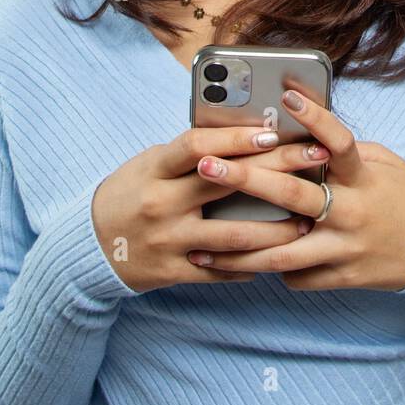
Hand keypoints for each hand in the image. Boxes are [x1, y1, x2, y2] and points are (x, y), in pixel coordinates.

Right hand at [91, 124, 330, 292]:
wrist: (90, 245)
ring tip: (308, 219)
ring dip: (277, 228)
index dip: (238, 138)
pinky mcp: (175, 272)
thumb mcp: (150, 163)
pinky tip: (279, 254)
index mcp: (155, 169)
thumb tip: (244, 133)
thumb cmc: (130, 192)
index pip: (199, 147)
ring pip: (234, 236)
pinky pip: (223, 270)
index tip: (275, 132)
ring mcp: (170, 241)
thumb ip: (189, 153)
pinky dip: (253, 262)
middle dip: (277, 171)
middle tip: (315, 159)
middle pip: (228, 185)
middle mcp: (162, 204)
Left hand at [185, 87, 404, 291]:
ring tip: (200, 246)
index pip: (338, 141)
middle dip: (245, 178)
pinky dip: (270, 268)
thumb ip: (343, 152)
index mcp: (363, 177)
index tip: (285, 95)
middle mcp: (351, 211)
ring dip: (238, 250)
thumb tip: (299, 132)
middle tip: (206, 164)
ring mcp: (345, 248)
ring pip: (282, 252)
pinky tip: (241, 266)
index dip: (314, 116)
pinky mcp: (342, 277)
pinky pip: (296, 277)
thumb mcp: (383, 163)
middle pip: (291, 195)